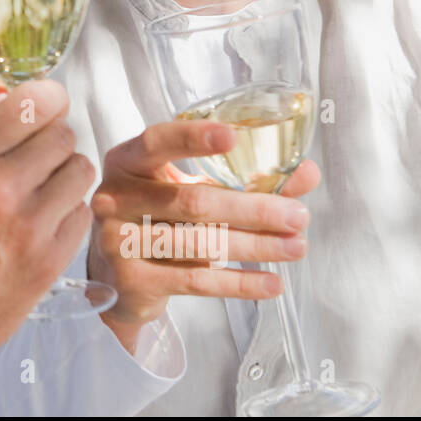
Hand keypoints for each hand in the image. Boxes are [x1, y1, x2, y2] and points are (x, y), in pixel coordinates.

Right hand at [0, 79, 93, 402]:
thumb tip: (12, 97)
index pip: (34, 103)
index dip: (46, 101)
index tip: (47, 107)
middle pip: (62, 134)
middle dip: (51, 142)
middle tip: (36, 159)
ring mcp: (28, 225)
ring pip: (79, 170)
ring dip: (64, 175)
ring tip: (43, 191)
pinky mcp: (49, 260)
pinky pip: (82, 213)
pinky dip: (67, 214)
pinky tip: (44, 223)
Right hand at [87, 119, 319, 353]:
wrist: (117, 278)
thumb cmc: (157, 219)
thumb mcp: (187, 189)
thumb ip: (242, 179)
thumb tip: (306, 173)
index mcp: (126, 162)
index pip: (156, 142)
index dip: (193, 138)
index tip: (233, 136)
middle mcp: (114, 198)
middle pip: (193, 201)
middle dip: (254, 209)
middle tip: (298, 216)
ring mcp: (118, 240)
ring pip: (200, 243)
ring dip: (256, 246)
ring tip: (295, 247)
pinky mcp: (131, 280)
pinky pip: (196, 281)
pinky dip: (239, 283)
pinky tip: (271, 282)